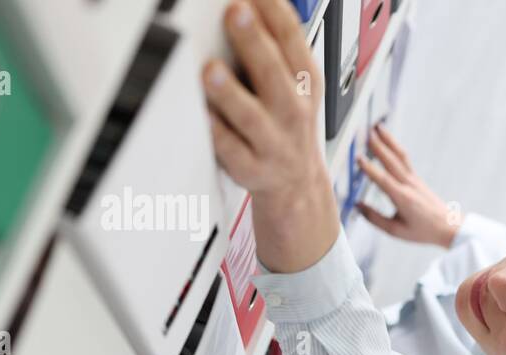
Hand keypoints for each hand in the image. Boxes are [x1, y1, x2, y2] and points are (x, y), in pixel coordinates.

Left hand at [203, 0, 339, 273]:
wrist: (297, 186)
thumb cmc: (288, 124)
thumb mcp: (296, 85)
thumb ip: (276, 48)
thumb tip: (247, 7)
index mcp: (304, 83)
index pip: (293, 42)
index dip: (276, 13)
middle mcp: (291, 111)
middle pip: (274, 74)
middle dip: (255, 42)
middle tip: (235, 13)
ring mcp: (272, 142)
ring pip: (251, 116)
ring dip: (230, 93)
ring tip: (210, 71)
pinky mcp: (250, 168)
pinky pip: (230, 150)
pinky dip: (216, 134)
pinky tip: (201, 117)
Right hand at [357, 125, 460, 247]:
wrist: (447, 226)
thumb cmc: (423, 230)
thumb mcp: (395, 230)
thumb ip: (374, 218)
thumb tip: (358, 206)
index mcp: (402, 198)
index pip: (383, 179)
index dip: (369, 168)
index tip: (358, 158)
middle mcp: (408, 184)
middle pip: (391, 160)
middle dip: (378, 145)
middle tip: (366, 132)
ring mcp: (413, 179)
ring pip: (399, 155)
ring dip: (388, 140)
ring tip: (378, 128)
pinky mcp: (416, 178)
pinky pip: (404, 158)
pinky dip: (395, 148)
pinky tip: (389, 142)